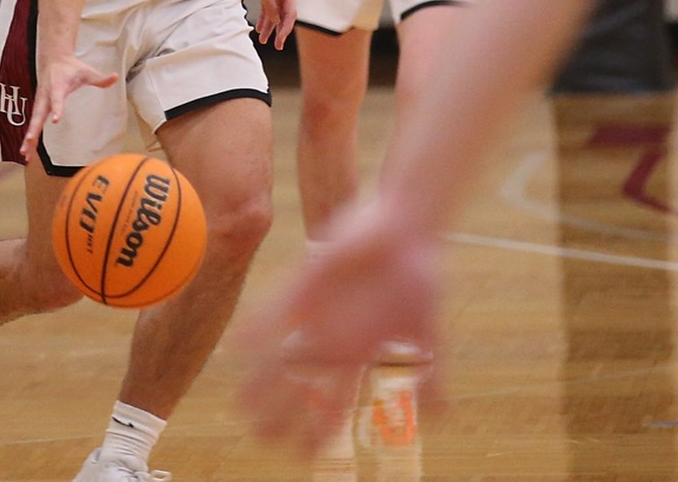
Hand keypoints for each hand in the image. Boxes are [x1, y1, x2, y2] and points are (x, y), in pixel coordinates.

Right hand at [21, 53, 117, 162]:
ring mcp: (40, 102)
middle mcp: (46, 96)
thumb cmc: (71, 67)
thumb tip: (116, 77)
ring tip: (25, 153)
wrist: (53, 59)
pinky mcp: (38, 107)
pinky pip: (33, 123)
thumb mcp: (87, 71)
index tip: (56, 120)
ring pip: (33, 122)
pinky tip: (27, 151)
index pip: (57, 99)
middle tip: (29, 141)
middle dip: (33, 128)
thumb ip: (100, 78)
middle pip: (38, 114)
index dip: (57, 108)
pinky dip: (29, 137)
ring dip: (28, 137)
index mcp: (57, 87)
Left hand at [235, 200, 443, 454]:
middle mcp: (334, 337)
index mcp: (361, 352)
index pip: (336, 401)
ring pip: (284, 355)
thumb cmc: (419, 272)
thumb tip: (441, 417)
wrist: (409, 221)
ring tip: (241, 406)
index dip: (320, 430)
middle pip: (303, 385)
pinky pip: (278, 307)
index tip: (305, 456)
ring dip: (263, 381)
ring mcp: (318, 311)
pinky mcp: (308, 280)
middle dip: (283, 414)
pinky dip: (259, 327)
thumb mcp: (429, 330)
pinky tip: (236, 347)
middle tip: (263, 439)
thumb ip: (433, 372)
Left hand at [239, 0, 296, 48]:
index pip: (290, 14)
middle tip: (277, 46)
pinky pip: (268, 9)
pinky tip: (260, 29)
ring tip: (264, 41)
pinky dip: (264, 19)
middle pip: (284, 16)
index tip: (280, 40)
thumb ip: (270, 6)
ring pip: (275, 14)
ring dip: (270, 27)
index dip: (285, 28)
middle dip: (280, 32)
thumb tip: (276, 21)